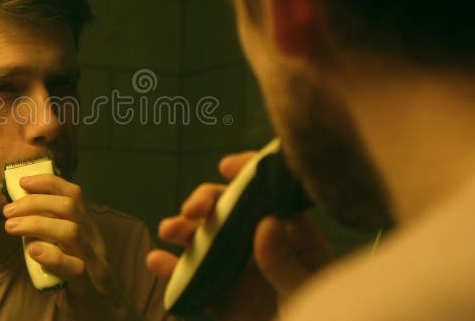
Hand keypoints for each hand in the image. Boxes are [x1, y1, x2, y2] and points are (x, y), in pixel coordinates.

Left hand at [3, 175, 140, 320]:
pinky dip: (51, 256)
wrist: (109, 311)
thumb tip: (20, 213)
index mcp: (88, 227)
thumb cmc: (83, 277)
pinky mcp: (89, 284)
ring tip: (11, 226)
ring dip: (36, 224)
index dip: (48, 183)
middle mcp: (93, 239)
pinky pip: (73, 267)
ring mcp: (93, 260)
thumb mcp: (70, 248)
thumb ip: (52, 232)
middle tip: (9, 210)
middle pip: (69, 208)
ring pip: (70, 232)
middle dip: (35, 203)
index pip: (73, 194)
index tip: (23, 182)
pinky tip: (33, 251)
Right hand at [146, 151, 331, 320]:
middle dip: (205, 200)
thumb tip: (265, 223)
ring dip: (182, 227)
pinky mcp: (215, 294)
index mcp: (288, 232)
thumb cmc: (318, 315)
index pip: (268, 190)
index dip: (248, 172)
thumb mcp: (306, 290)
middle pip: (227, 207)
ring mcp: (233, 266)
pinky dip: (170, 268)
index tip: (227, 168)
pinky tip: (157, 261)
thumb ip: (286, 262)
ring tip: (169, 230)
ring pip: (202, 236)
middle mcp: (256, 241)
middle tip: (192, 210)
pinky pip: (189, 277)